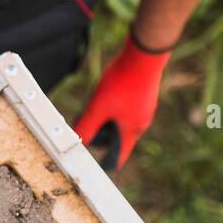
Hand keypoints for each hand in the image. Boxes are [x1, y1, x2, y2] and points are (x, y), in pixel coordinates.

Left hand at [74, 33, 171, 169]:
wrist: (145, 55)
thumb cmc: (122, 82)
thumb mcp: (98, 106)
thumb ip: (87, 126)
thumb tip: (76, 143)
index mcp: (131, 130)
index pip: (120, 154)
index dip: (108, 162)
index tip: (101, 168)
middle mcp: (142, 121)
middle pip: (121, 136)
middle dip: (103, 135)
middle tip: (87, 129)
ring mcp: (146, 106)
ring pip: (124, 120)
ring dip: (108, 119)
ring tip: (94, 108)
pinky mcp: (145, 92)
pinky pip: (129, 107)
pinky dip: (116, 107)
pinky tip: (109, 93)